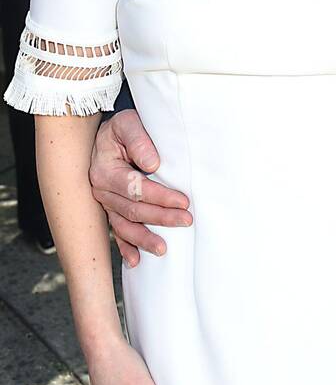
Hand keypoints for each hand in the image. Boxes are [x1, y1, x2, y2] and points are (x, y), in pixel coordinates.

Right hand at [89, 109, 190, 265]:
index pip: (135, 187)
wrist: (107, 134)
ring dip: (143, 239)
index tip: (183, 201)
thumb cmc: (122, 128)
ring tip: (163, 249)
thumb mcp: (127, 123)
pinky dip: (125, 247)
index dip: (160, 196)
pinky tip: (136, 261)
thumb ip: (138, 139)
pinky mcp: (110, 209)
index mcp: (105, 169)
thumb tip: (153, 165)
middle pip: (132, 209)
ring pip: (124, 225)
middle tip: (186, 221)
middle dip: (160, 217)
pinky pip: (116, 231)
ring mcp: (104, 202)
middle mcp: (101, 189)